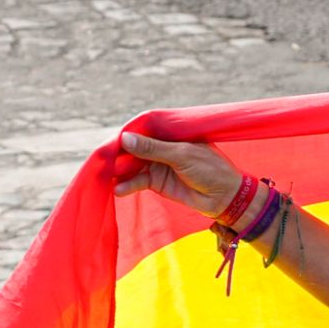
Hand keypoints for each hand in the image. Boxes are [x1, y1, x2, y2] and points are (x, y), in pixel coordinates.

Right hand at [114, 132, 242, 218]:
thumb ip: (153, 149)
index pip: (143, 130)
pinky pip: (137, 182)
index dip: (126, 134)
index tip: (110, 141)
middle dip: (118, 154)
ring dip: (119, 171)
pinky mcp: (157, 182)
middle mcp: (161, 147)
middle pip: (133, 148)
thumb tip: (125, 139)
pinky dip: (127, 186)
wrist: (226, 198)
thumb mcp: (181, 155)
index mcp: (170, 134)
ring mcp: (158, 164)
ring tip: (106, 177)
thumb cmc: (210, 169)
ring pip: (132, 165)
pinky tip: (118, 190)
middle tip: (102, 160)